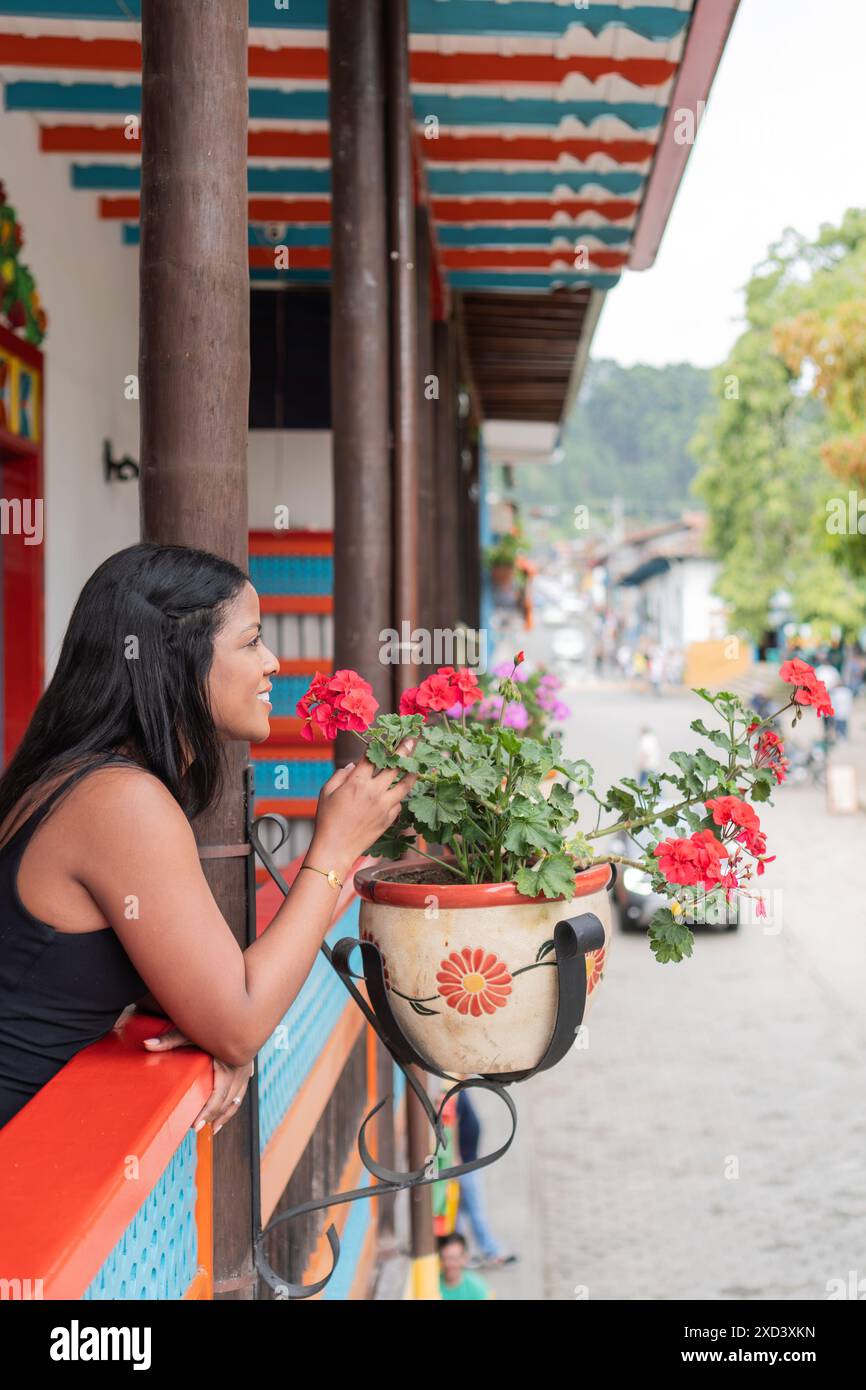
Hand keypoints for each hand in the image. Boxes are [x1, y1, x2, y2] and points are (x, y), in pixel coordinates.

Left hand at [143, 1025, 253, 1134]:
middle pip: (228, 1101)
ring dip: (225, 1113)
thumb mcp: (191, 1028)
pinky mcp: (247, 1064)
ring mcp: (246, 1067)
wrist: (240, 1008)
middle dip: (213, 1117)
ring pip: (238, 1098)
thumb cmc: (216, 1018)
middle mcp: (240, 1068)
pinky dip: (235, 1101)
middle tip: (196, 1128)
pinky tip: (231, 1106)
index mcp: (227, 1064)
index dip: (207, 1113)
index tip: (195, 1125)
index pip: (218, 1097)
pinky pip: (243, 1088)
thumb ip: (171, 1038)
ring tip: (213, 1127)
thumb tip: (147, 1044)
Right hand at [310, 737, 417, 871]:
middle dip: (405, 749)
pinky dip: (398, 796)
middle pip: (395, 765)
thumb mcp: (327, 792)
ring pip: (405, 785)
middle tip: (413, 739)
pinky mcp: (389, 819)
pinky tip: (398, 792)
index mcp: (357, 782)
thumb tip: (354, 765)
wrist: (336, 848)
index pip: (373, 756)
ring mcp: (384, 806)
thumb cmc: (327, 819)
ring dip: (413, 772)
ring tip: (420, 764)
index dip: (380, 743)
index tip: (388, 735)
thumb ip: (341, 774)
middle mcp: (374, 791)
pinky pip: (398, 803)